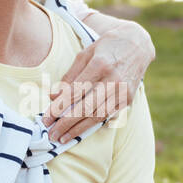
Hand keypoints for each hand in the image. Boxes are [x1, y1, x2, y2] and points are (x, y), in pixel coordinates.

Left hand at [42, 22, 155, 142]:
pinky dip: (93, 125)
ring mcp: (122, 91)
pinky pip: (108, 116)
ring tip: (62, 138)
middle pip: (85, 108)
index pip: (75, 92)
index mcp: (99, 65)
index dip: (58, 108)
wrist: (137, 44)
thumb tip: (53, 96)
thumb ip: (70, 76)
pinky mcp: (128, 98)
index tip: (46, 119)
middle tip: (51, 134)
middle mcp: (113, 79)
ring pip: (97, 116)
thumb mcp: (85, 54)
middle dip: (66, 123)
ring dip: (78, 129)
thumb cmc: (106, 47)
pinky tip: (80, 131)